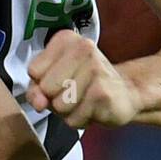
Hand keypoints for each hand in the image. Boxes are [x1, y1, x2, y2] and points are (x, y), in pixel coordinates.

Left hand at [26, 30, 140, 126]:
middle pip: (46, 88)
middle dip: (55, 99)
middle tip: (73, 92)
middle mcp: (83, 48)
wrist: (126, 92)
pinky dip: (80, 120)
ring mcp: (95, 69)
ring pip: (59, 105)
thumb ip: (36, 89)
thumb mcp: (54, 81)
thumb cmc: (85, 84)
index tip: (59, 80)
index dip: (42, 83)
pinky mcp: (103, 92)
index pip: (34, 70)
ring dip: (68, 111)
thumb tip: (38, 102)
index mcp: (66, 39)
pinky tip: (92, 108)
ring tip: (83, 101)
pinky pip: (74, 118)